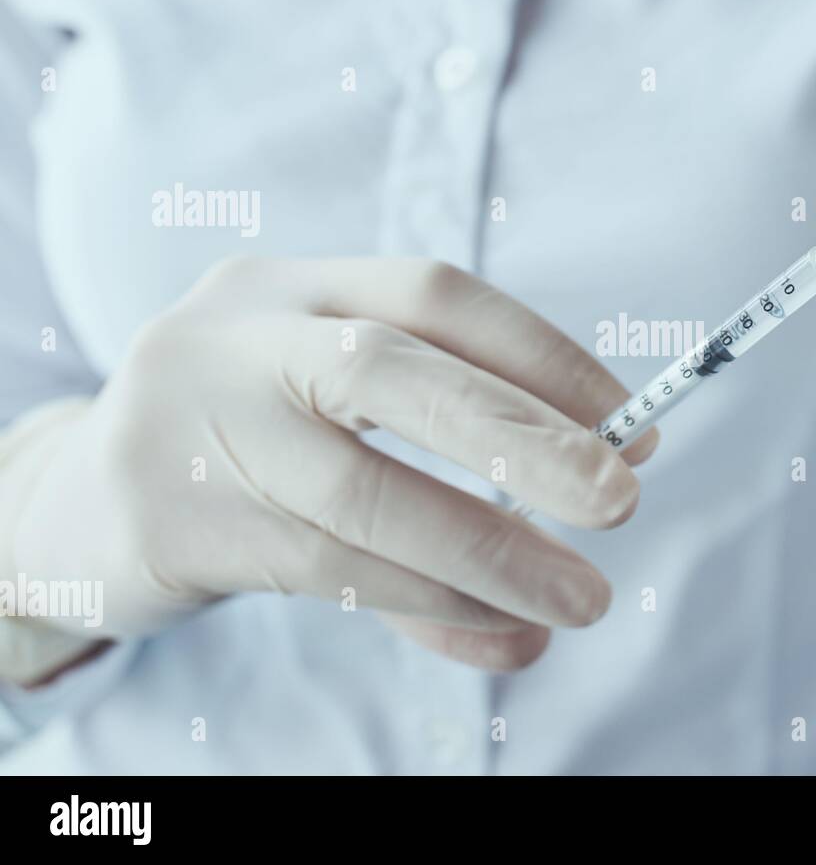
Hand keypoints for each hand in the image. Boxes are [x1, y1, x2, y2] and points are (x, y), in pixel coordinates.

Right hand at [2, 258, 655, 672]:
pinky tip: (497, 632)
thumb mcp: (336, 421)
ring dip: (489, 555)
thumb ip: (452, 462)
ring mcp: (192, 423)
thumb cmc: (248, 450)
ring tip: (579, 599)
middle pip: (389, 372)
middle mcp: (239, 335)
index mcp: (295, 287)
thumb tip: (596, 514)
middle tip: (621, 501)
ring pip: (362, 494)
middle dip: (520, 438)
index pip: (433, 295)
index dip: (543, 356)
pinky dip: (427, 604)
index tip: (631, 422)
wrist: (80, 506)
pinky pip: (326, 571)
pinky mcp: (171, 521)